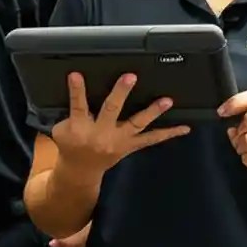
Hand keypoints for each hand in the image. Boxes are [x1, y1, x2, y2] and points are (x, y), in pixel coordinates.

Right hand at [51, 72, 190, 182]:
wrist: (80, 171)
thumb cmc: (70, 144)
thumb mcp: (61, 128)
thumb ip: (70, 110)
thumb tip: (78, 85)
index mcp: (80, 129)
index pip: (78, 106)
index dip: (77, 90)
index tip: (76, 75)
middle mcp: (101, 134)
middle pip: (111, 110)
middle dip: (120, 93)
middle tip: (130, 77)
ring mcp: (119, 140)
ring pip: (137, 124)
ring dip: (152, 111)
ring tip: (167, 101)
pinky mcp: (131, 146)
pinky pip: (152, 139)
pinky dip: (168, 133)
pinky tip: (184, 127)